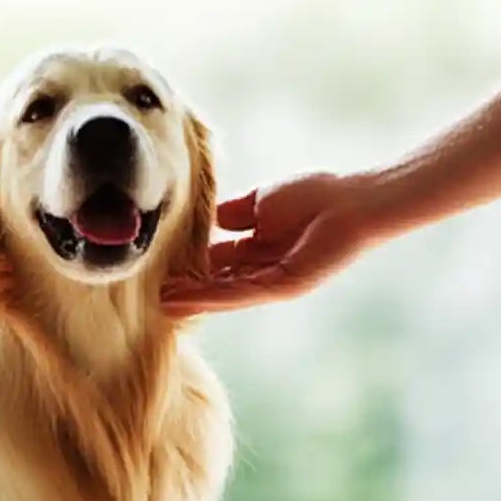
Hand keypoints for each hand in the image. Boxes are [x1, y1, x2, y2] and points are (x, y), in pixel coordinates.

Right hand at [161, 172, 383, 316]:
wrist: (353, 201)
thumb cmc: (314, 196)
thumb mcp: (259, 203)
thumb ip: (232, 214)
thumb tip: (205, 220)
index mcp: (255, 249)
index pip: (214, 263)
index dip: (187, 266)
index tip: (155, 268)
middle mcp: (261, 270)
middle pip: (214, 283)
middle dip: (183, 288)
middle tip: (147, 294)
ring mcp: (271, 281)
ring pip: (223, 293)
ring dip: (192, 300)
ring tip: (159, 304)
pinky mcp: (283, 285)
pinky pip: (240, 293)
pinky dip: (211, 297)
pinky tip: (185, 299)